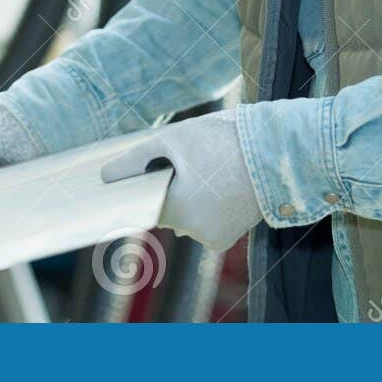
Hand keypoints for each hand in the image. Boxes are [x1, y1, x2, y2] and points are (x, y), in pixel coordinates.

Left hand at [99, 110, 261, 251]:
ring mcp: (211, 239)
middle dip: (164, 188)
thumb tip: (105, 176)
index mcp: (177, 209)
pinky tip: (214, 185)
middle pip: (161, 210)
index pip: (139, 204)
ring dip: (184, 197)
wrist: (277, 152)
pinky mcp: (224, 240)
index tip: (128, 178)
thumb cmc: (223, 141)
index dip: (134, 187)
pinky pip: (200, 224)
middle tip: (176, 163)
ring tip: (202, 170)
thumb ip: (135, 160)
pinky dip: (202, 208)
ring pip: (181, 218)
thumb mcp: (173, 141)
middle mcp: (193, 232)